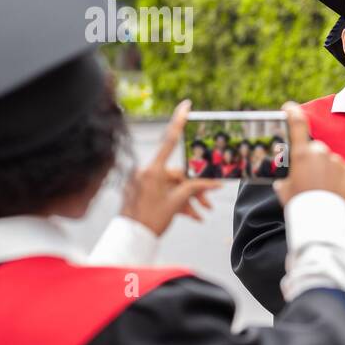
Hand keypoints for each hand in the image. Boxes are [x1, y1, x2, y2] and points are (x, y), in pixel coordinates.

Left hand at [120, 100, 220, 235]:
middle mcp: (146, 172)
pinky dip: (178, 203)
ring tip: (201, 215)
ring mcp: (143, 182)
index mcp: (152, 170)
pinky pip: (164, 192)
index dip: (179, 121)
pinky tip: (191, 217)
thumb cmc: (151, 220)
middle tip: (209, 204)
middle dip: (195, 189)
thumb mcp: (177, 203)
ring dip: (189, 200)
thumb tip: (214, 183)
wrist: (130, 239)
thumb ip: (195, 188)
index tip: (186, 105)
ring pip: (173, 186)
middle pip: (178, 174)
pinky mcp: (142, 192)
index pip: (169, 140)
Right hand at [273, 102, 344, 206]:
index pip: (297, 125)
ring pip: (329, 160)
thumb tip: (283, 180)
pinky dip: (338, 177)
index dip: (293, 113)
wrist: (322, 220)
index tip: (290, 107)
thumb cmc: (300, 205)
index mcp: (301, 154)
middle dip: (312, 160)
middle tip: (310, 178)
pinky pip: (342, 169)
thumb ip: (285, 178)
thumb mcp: (284, 189)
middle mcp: (319, 153)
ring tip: (323, 189)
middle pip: (315, 149)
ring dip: (326, 170)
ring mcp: (336, 161)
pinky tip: (333, 190)